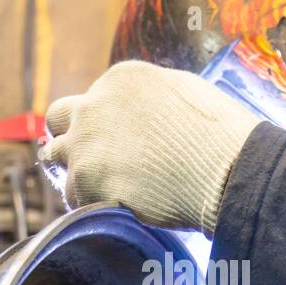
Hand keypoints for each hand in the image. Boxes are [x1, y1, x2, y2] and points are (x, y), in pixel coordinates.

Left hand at [42, 60, 260, 234]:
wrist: (228, 170)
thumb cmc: (221, 135)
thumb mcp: (185, 94)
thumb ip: (152, 99)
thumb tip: (144, 113)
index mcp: (120, 79)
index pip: (93, 98)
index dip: (102, 123)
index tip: (117, 142)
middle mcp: (94, 104)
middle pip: (57, 118)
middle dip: (70, 136)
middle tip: (90, 158)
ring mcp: (86, 142)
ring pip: (57, 157)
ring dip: (78, 172)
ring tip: (106, 189)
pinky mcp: (87, 179)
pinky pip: (72, 194)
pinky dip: (88, 202)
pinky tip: (115, 206)